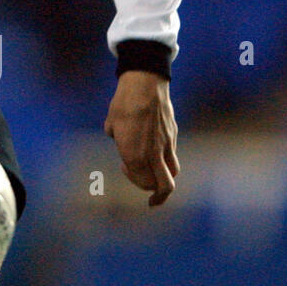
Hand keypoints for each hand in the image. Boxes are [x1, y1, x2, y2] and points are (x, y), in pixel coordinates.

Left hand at [104, 71, 178, 206]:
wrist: (145, 84)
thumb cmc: (124, 104)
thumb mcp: (112, 124)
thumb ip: (117, 138)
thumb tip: (117, 137)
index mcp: (135, 155)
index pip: (143, 183)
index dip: (134, 181)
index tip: (125, 167)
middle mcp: (154, 154)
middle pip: (165, 186)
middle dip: (159, 197)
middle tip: (152, 202)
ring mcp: (167, 145)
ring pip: (173, 172)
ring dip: (165, 179)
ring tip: (157, 179)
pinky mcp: (174, 134)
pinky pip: (173, 154)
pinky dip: (166, 159)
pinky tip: (156, 149)